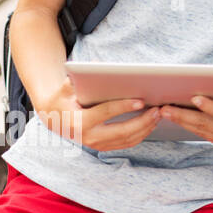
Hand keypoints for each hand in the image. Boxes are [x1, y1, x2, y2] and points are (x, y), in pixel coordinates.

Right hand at [33, 76, 161, 150]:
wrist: (53, 119)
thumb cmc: (62, 99)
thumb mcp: (65, 88)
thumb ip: (77, 78)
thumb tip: (96, 65)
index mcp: (79, 121)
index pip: (105, 113)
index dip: (124, 107)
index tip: (141, 101)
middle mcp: (88, 136)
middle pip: (121, 131)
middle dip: (142, 121)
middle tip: (157, 110)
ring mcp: (96, 144)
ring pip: (127, 140)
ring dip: (146, 128)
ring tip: (158, 115)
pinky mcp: (103, 147)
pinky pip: (126, 143)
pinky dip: (141, 134)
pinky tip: (151, 124)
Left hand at [160, 76, 212, 155]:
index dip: (210, 106)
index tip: (195, 98)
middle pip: (206, 125)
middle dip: (184, 115)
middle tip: (165, 107)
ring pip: (201, 131)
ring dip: (182, 121)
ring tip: (164, 112)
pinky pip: (205, 134)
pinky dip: (190, 126)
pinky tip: (178, 118)